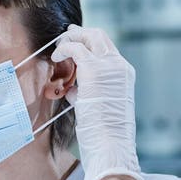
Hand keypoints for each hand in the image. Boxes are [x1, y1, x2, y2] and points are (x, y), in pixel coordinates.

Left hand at [51, 26, 143, 179]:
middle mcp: (119, 66)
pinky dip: (64, 48)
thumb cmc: (104, 135)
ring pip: (89, 37)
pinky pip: (76, 48)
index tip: (75, 41)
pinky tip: (56, 56)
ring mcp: (109, 66)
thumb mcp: (99, 108)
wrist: (111, 145)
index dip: (90, 42)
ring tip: (58, 47)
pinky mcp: (94, 71)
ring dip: (71, 39)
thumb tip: (73, 89)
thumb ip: (88, 94)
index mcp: (124, 74)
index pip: (106, 49)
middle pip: (99, 37)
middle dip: (80, 33)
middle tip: (66, 34)